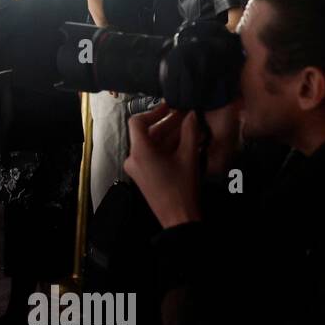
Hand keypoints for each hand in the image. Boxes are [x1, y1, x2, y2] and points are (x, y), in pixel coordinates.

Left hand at [123, 102, 202, 228]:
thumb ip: (190, 131)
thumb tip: (192, 113)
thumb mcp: (188, 157)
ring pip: (151, 144)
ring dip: (169, 134)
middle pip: (147, 132)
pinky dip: (166, 147)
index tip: (171, 106)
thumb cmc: (183, 188)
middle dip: (167, 123)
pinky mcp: (143, 175)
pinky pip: (152, 155)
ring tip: (190, 125)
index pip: (137, 121)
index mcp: (139, 151)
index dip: (154, 111)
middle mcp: (133, 157)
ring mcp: (136, 167)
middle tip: (186, 113)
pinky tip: (185, 141)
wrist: (179, 218)